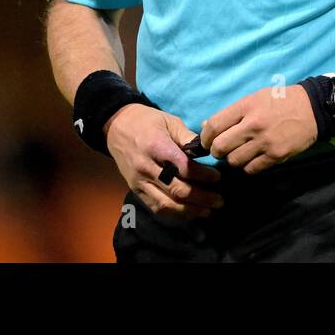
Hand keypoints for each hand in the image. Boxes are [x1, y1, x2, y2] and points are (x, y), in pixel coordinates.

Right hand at [105, 104, 224, 220]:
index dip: (202, 175)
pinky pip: (155, 207)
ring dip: (189, 211)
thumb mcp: (169, 121)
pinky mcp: (135, 190)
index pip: (183, 168)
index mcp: (157, 147)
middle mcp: (147, 168)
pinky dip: (174, 213)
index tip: (217, 177)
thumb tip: (208, 150)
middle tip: (219, 200)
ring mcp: (139, 181)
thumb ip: (187, 137)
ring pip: (166, 204)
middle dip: (201, 198)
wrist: (116, 126)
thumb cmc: (146, 121)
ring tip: (208, 211)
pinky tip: (189, 212)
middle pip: (177, 190)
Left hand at [200, 83, 319, 174]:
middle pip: (220, 147)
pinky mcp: (276, 156)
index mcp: (246, 106)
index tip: (206, 141)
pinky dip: (248, 166)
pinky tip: (252, 158)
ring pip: (234, 161)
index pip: (214, 125)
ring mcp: (265, 142)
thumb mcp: (255, 98)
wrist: (312, 109)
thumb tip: (206, 127)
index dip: (205, 137)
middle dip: (216, 151)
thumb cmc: (280, 101)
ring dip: (233, 159)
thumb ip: (232, 113)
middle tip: (221, 150)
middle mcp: (253, 125)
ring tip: (240, 153)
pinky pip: (251, 169)